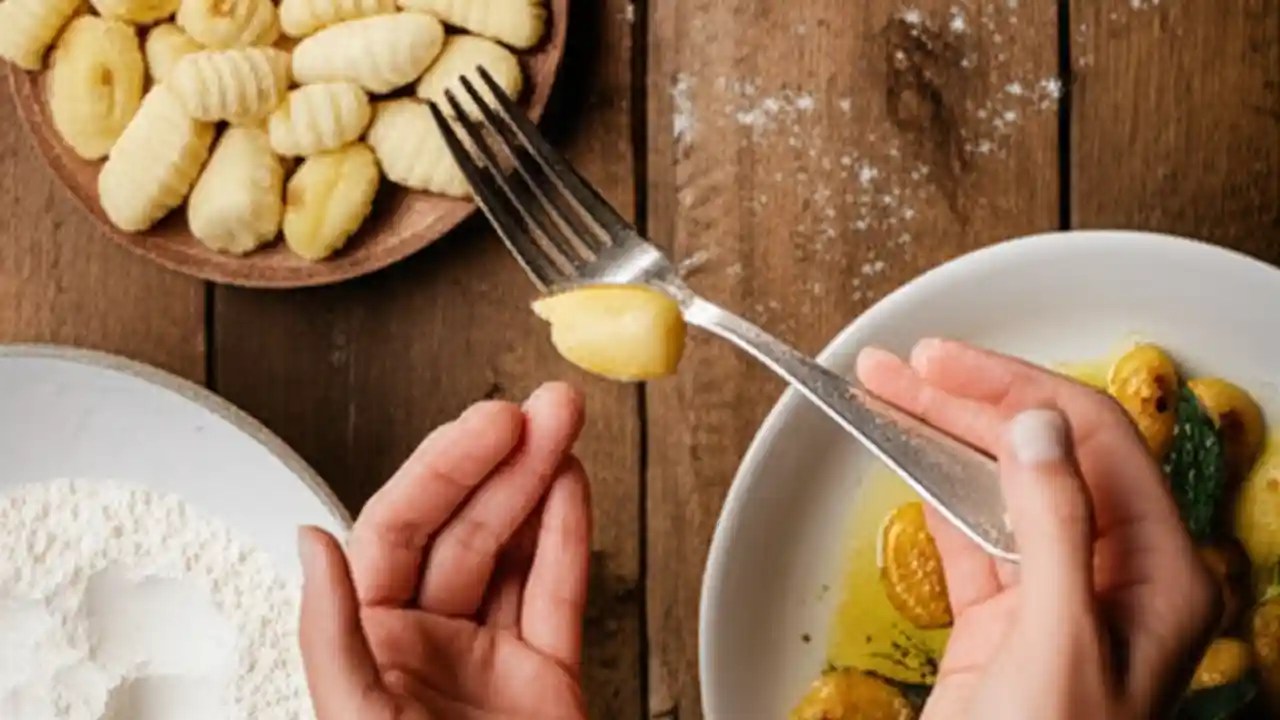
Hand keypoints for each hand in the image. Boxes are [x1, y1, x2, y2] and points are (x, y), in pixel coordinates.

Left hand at [297, 383, 590, 719]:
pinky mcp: (546, 677)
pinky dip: (570, 537)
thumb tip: (311, 542)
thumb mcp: (354, 715)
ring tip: (564, 423)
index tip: (489, 424)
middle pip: (467, 527)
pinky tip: (572, 484)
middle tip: (543, 406)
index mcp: (372, 641)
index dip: (445, 467)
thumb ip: (331, 630)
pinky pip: (559, 594)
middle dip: (507, 459)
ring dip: (541, 480)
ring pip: (516, 550)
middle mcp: (430, 640)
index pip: (400, 529)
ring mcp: (490, 656)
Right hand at [857, 339, 1217, 719]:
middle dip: (966, 401)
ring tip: (883, 392)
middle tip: (898, 366)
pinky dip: (928, 489)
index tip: (943, 363)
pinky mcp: (1000, 616)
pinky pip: (963, 532)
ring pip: (993, 484)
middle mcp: (1109, 570)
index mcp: (1155, 571)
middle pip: (1038, 452)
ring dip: (938, 435)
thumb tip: (1036, 430)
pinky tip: (901, 452)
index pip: (1090, 440)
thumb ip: (1053, 528)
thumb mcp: (1060, 643)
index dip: (1014, 389)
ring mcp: (1051, 591)